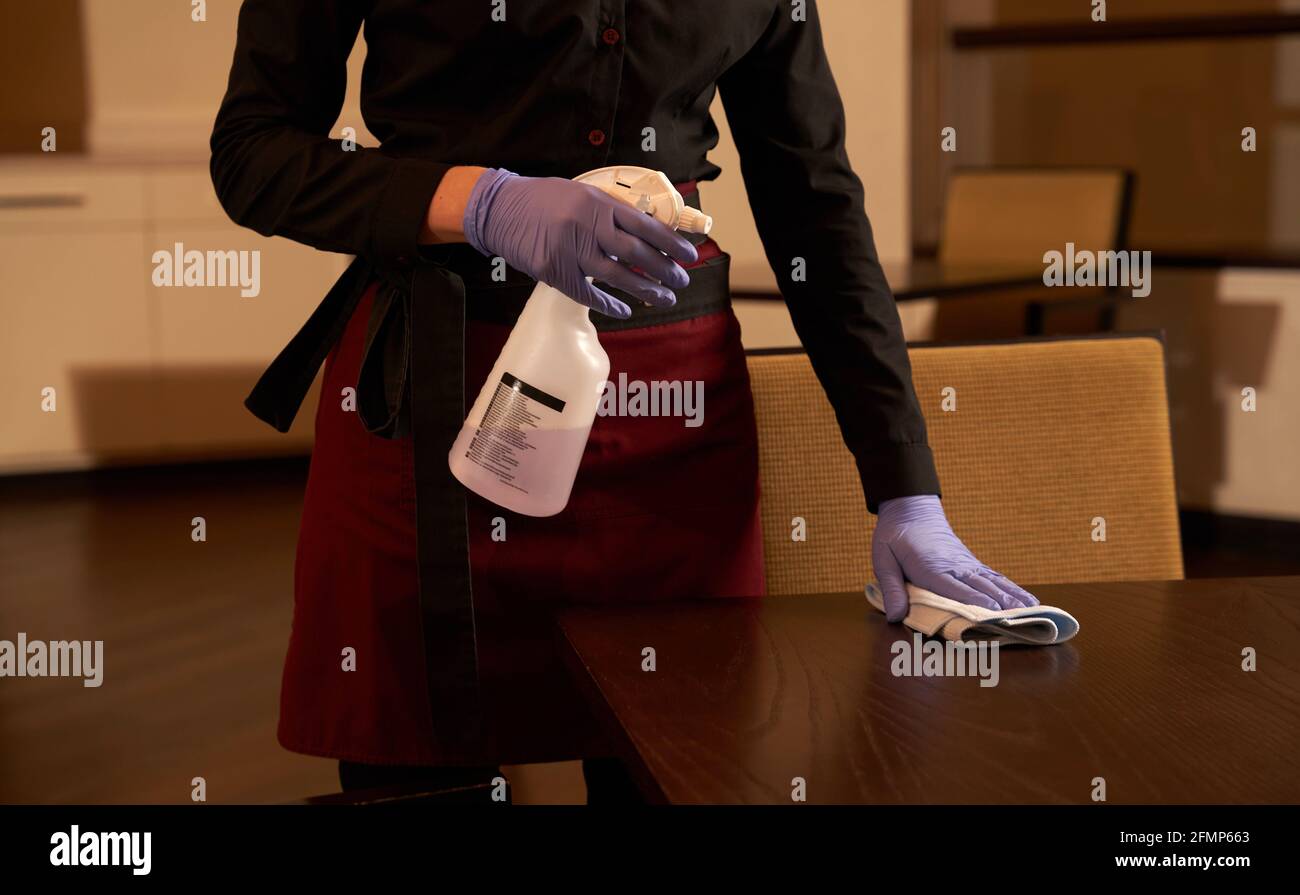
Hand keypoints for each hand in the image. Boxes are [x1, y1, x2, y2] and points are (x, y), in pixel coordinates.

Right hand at [462, 168, 697, 318]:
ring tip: (664, 298)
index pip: (646, 225)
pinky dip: (609, 303)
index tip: (690, 255)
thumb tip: (647, 232)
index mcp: (599, 203)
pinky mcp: (554, 272)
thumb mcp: (582, 194)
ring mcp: (570, 251)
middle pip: (636, 253)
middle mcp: (587, 226)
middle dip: (664, 270)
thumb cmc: (545, 200)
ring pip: (617, 276)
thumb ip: (611, 211)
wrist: (500, 208)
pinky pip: (588, 294)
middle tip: (682, 281)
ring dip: (645, 290)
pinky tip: (626, 309)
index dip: (671, 242)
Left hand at [872, 495, 1038, 622]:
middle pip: (982, 588)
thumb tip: (895, 616)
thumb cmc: (894, 537)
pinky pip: (996, 578)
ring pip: (995, 584)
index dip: (974, 602)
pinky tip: (1030, 601)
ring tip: (1036, 615)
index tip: (993, 615)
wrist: (910, 510)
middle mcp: (955, 566)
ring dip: (1015, 599)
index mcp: (931, 567)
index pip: (956, 587)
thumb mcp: (882, 559)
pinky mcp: (973, 564)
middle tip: (1022, 623)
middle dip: (1002, 606)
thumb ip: (890, 588)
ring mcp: (967, 565)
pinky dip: (1014, 590)